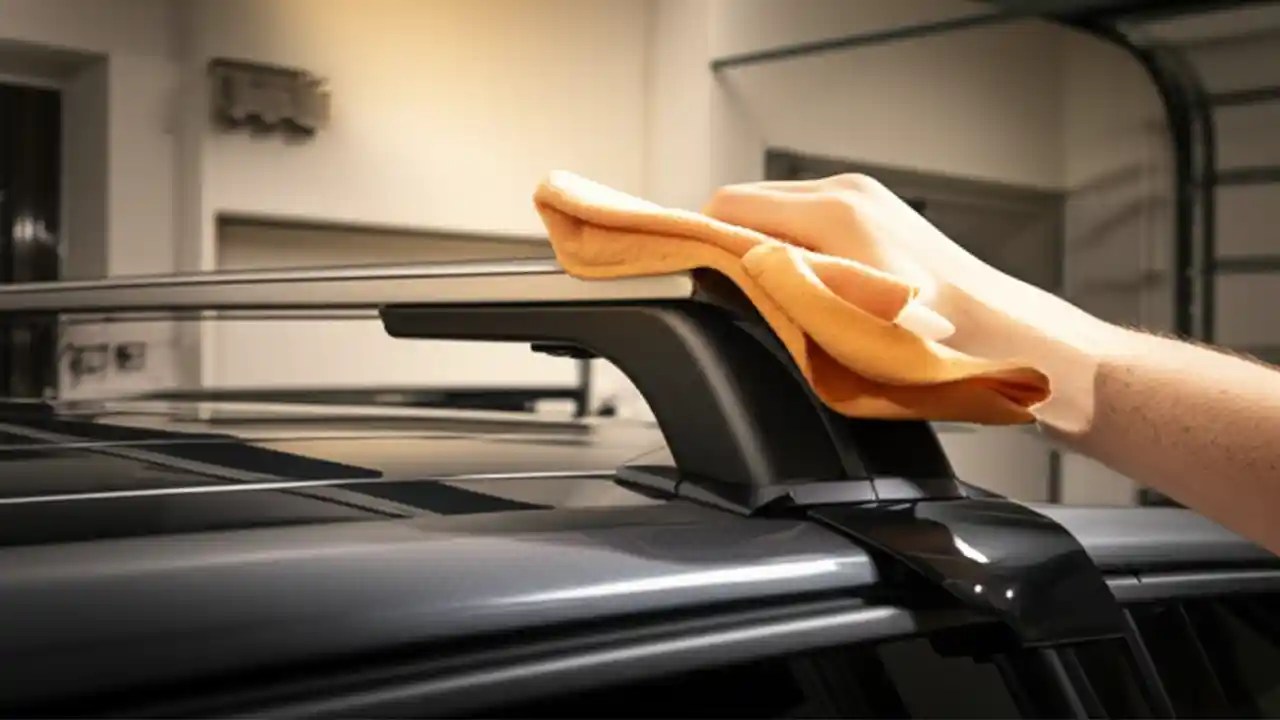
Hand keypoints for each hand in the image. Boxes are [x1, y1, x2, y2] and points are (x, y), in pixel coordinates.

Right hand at [703, 174, 1116, 429]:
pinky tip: (801, 283)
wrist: (994, 331)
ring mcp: (860, 195)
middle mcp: (843, 191)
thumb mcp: (836, 317)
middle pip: (748, 203)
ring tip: (765, 292)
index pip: (728, 206)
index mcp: (832, 209)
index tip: (692, 277)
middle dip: (729, 244)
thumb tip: (727, 272)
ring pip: (775, 211)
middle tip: (723, 293)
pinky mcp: (871, 210)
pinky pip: (805, 218)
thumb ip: (775, 284)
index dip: (702, 242)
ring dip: (760, 246)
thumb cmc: (926, 336)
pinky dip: (789, 245)